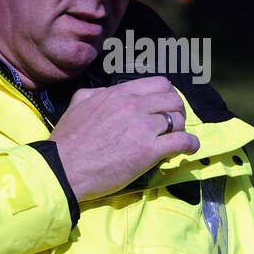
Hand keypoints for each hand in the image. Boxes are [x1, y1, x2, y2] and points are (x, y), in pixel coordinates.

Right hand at [49, 77, 200, 201]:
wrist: (63, 169)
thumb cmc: (66, 142)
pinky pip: (183, 141)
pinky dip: (190, 145)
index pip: (158, 84)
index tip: (163, 107)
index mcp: (118, 94)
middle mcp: (133, 105)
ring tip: (174, 140)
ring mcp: (143, 127)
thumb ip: (94, 95)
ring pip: (178, 120)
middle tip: (172, 124)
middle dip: (177, 111)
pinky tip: (187, 149)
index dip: (166, 95)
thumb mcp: (76, 106)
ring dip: (180, 130)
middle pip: (173, 100)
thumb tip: (105, 93)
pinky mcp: (149, 151)